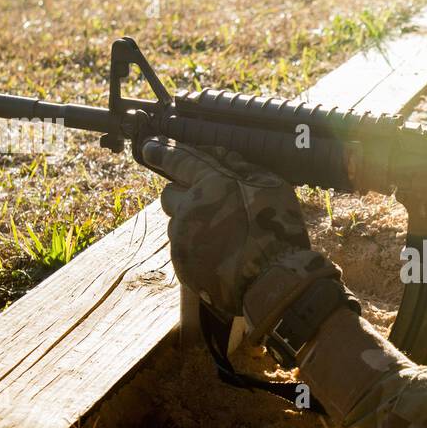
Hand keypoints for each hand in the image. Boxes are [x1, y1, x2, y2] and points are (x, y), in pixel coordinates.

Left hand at [137, 136, 323, 321]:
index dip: (163, 152)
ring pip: (176, 223)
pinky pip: (183, 248)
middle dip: (183, 194)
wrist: (271, 280)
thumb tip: (222, 157)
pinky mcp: (182, 264)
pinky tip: (221, 253)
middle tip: (207, 203)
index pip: (180, 160)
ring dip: (192, 223)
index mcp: (212, 185)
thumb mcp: (270, 187)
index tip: (149, 147)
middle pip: (169, 194)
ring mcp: (184, 239)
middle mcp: (191, 209)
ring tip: (221, 234)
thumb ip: (243, 168)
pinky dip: (198, 248)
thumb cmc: (277, 230)